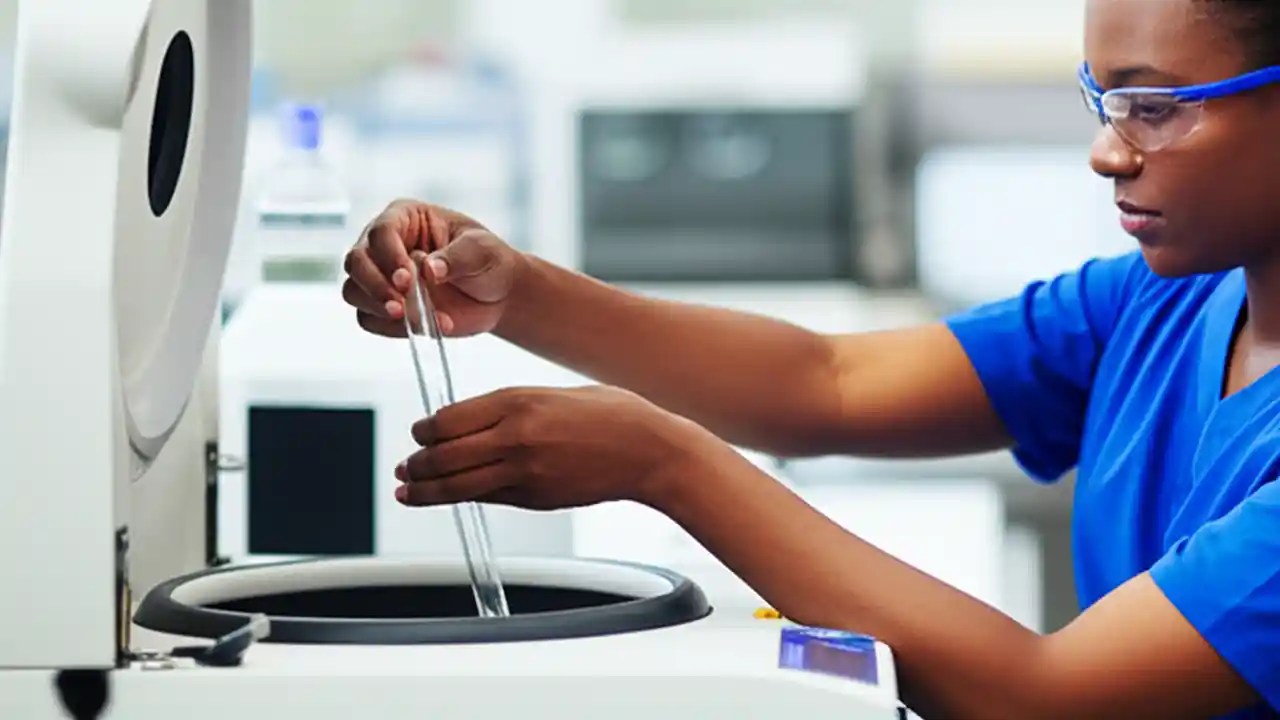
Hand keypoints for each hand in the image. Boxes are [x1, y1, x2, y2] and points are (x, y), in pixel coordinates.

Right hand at [342, 199, 525, 337]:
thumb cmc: (487, 260)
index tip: (407, 279)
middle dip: (375, 285)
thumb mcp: (481, 250)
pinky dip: (391, 328)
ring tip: (414, 319)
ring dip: (378, 308)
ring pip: (354, 291)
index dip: (389, 256)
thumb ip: (456, 257)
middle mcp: (385, 246)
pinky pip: (369, 319)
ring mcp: (381, 278)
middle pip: (356, 261)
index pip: (381, 231)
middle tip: (401, 304)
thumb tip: (429, 269)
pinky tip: (423, 327)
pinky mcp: (385, 308)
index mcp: (405, 218)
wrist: (497, 294)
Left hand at [394, 386, 715, 510]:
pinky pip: (487, 498)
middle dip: (417, 462)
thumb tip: (473, 423)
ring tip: (407, 490)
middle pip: (443, 454)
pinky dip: (461, 498)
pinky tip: (445, 499)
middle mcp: (515, 436)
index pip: (448, 419)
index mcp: (519, 401)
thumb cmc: (613, 415)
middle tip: (405, 466)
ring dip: (425, 489)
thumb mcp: (555, 394)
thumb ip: (513, 408)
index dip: (425, 430)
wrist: (651, 451)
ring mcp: (524, 471)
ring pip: (456, 485)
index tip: (419, 433)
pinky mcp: (536, 498)